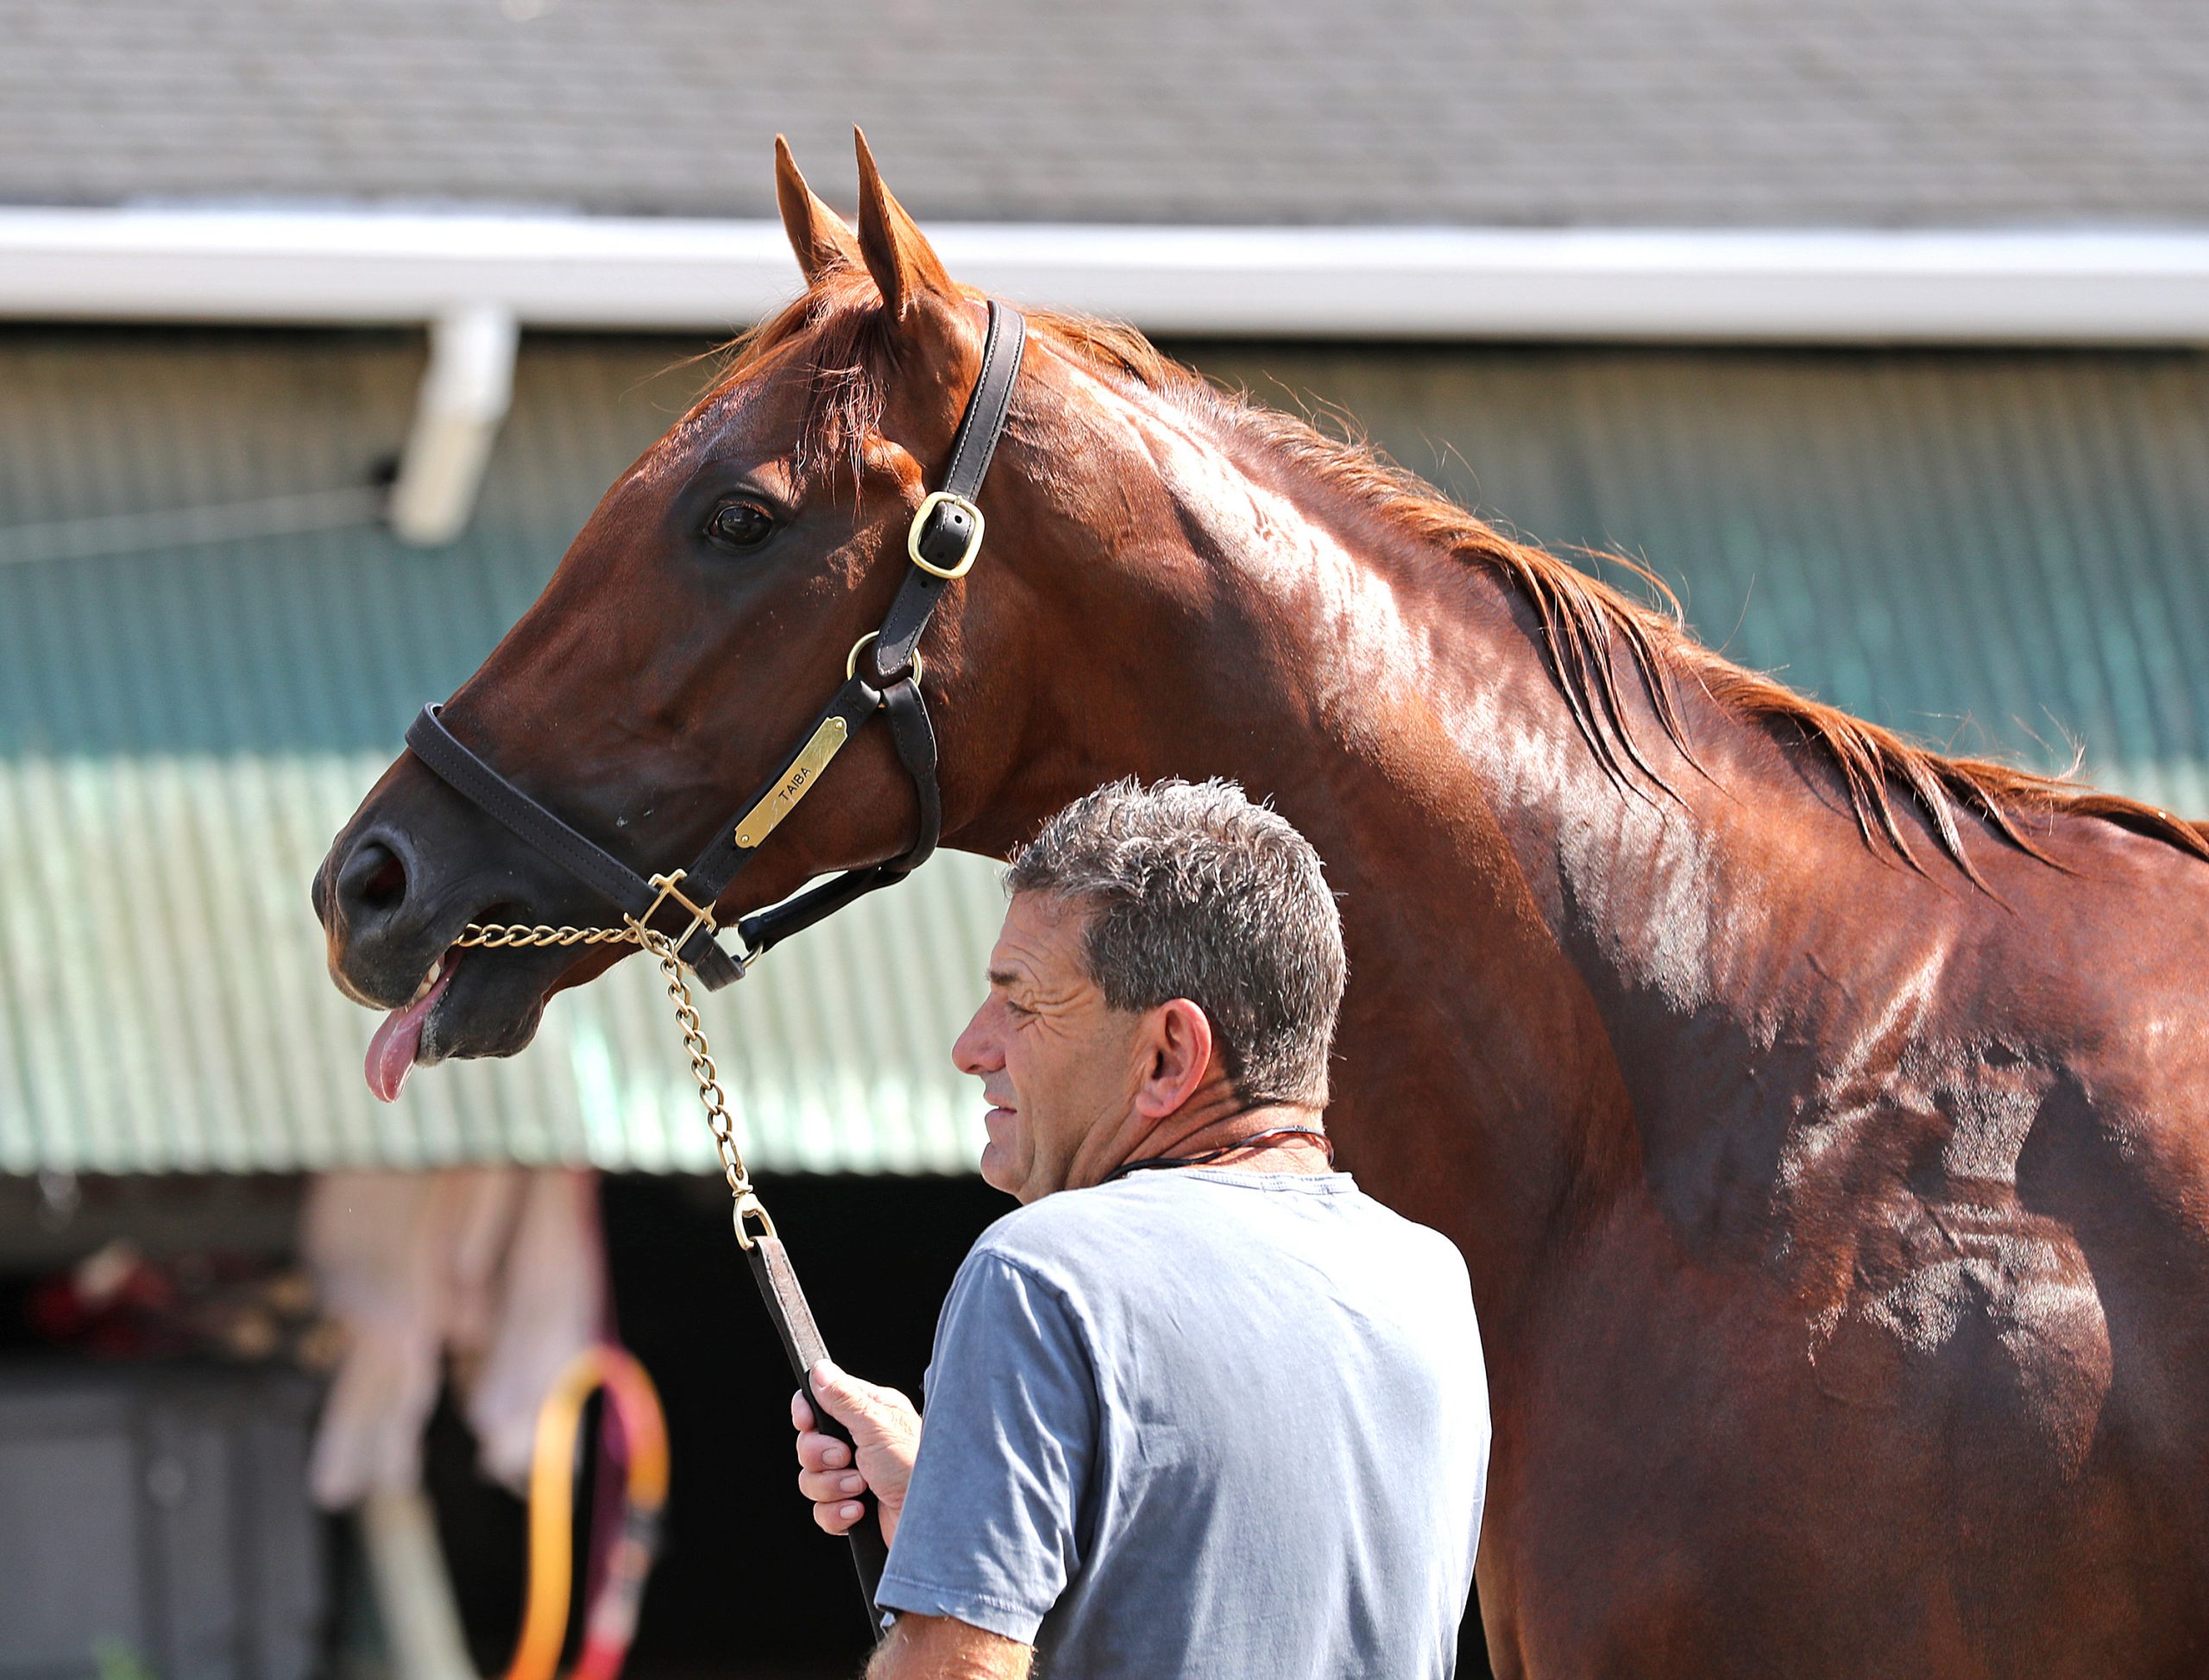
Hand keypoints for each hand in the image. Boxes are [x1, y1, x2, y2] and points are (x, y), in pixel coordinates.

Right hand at [792, 1359, 921, 1546]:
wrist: (932, 1521)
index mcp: (868, 1412)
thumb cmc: (916, 1467)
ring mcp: (854, 1476)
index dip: (807, 1413)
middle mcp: (860, 1442)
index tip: (807, 1422)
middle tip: (846, 1458)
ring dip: (832, 1486)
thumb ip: (845, 1399)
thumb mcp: (878, 1425)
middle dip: (821, 1456)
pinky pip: (821, 1510)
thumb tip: (820, 1370)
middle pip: (809, 1443)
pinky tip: (860, 1510)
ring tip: (861, 1487)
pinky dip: (837, 1513)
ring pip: (811, 1479)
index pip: (820, 1402)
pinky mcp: (852, 1506)